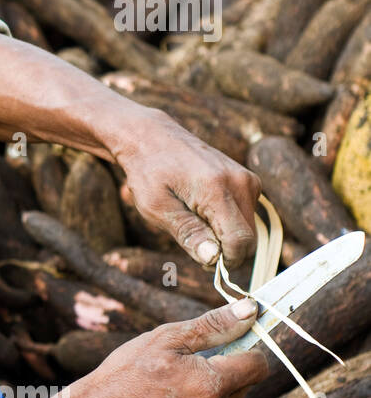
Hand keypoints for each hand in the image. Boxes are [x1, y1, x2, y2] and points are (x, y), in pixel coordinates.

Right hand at [71, 298, 268, 397]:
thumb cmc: (125, 374)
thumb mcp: (165, 339)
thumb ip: (213, 326)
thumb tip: (249, 310)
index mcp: (212, 384)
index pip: (258, 365)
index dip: (246, 348)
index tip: (228, 342)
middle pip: (243, 384)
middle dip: (225, 369)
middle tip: (189, 362)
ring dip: (212, 391)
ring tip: (173, 385)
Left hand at [110, 110, 261, 269]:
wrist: (153, 137)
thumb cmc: (148, 172)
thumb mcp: (156, 207)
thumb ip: (187, 233)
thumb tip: (212, 258)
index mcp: (218, 189)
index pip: (240, 241)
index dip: (224, 260)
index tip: (201, 260)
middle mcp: (242, 182)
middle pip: (248, 238)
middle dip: (223, 249)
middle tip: (190, 237)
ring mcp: (248, 179)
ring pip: (248, 229)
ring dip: (223, 235)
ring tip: (191, 217)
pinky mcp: (248, 180)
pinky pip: (243, 215)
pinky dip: (225, 222)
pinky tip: (200, 208)